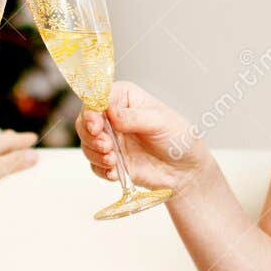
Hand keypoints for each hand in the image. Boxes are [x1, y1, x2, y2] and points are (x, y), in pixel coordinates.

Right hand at [74, 80, 208, 191]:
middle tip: (106, 146)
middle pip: (85, 121)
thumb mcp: (160, 122)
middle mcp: (113, 116)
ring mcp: (110, 138)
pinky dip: (100, 169)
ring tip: (113, 161)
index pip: (97, 98)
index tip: (95, 126)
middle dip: (91, 136)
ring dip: (95, 153)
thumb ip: (134, 117)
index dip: (91, 111)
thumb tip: (110, 113)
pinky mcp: (110, 159)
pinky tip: (114, 173)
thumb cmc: (178, 138)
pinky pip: (94, 164)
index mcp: (125, 97)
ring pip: (87, 143)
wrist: (185, 169)